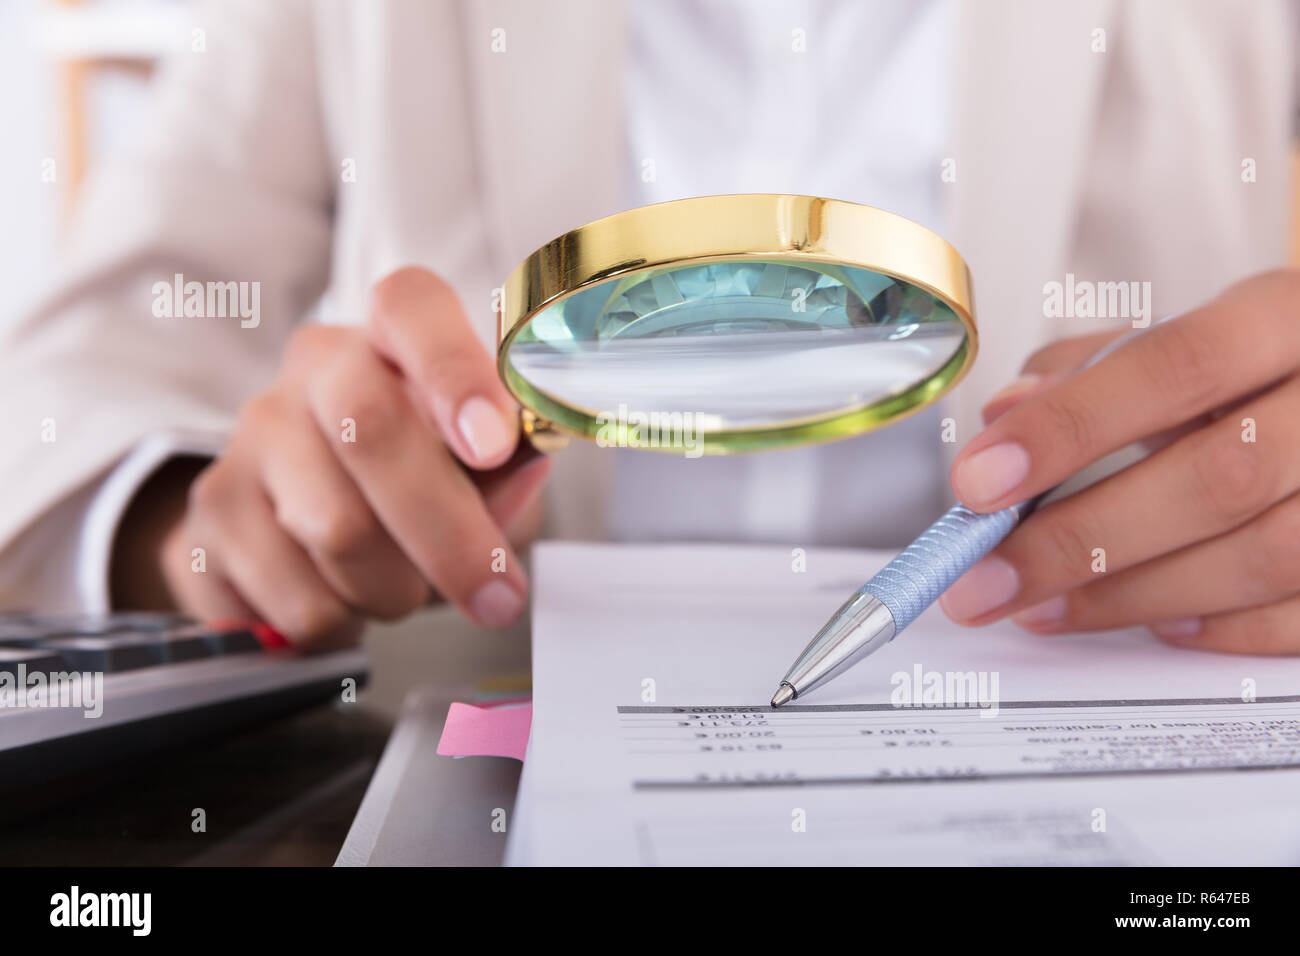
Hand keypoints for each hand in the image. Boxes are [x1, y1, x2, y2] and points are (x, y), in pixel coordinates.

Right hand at [149, 267, 548, 646]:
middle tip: (497, 595)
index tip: (495, 443)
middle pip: (370, 431)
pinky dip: (344, 624)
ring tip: (402, 584)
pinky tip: (344, 600)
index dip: (455, 370)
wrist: (307, 527)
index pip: (410, 306)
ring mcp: (251, 437)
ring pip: (337, 533)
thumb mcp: (485, 468)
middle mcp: (312, 370)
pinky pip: (297, 598)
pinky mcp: (211, 514)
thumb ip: (510, 462)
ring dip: (397, 589)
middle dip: (449, 531)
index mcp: (391, 338)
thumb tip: (518, 461)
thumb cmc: (422, 482)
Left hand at [939, 269, 1299, 653]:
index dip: (1071, 427)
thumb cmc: (1255, 368)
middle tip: (984, 576)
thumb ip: (1090, 369)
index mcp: (1285, 316)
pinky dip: (1223, 628)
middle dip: (1080, 537)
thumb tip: (1004, 413)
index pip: (1175, 366)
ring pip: (1265, 555)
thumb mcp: (1183, 336)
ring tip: (1040, 606)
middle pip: (1219, 476)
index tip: (981, 480)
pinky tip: (1156, 624)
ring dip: (1131, 594)